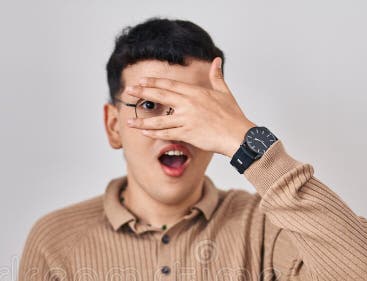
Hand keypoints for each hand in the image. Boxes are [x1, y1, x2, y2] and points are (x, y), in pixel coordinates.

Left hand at [124, 56, 256, 157]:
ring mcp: (187, 120)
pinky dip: (155, 134)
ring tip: (130, 122)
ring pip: (160, 120)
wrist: (238, 135)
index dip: (154, 83)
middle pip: (161, 97)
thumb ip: (217, 76)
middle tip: (128, 91)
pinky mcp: (188, 134)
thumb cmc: (233, 115)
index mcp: (196, 93)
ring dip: (143, 121)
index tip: (141, 81)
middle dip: (142, 93)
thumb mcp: (225, 92)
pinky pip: (167, 134)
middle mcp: (189, 104)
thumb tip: (217, 61)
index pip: (170, 85)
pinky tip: (145, 133)